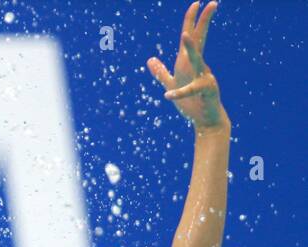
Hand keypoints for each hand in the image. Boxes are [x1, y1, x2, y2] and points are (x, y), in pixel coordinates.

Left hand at [147, 1, 226, 128]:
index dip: (191, 21)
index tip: (195, 3)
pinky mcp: (207, 90)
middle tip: (210, 3)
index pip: (189, 38)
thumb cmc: (191, 102)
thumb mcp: (172, 84)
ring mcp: (204, 76)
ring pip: (197, 60)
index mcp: (188, 63)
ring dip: (190, 48)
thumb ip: (161, 73)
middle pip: (200, 40)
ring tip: (184, 36)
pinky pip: (191, 89)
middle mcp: (198, 66)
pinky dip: (179, 93)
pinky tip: (168, 95)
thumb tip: (150, 59)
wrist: (205, 120)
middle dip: (203, 22)